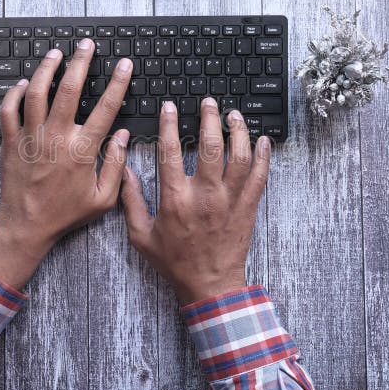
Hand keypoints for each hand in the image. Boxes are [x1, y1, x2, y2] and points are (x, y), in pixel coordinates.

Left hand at [0, 39, 132, 288]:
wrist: (26, 226)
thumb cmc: (65, 214)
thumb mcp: (103, 199)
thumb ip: (116, 165)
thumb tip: (124, 136)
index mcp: (82, 150)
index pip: (105, 108)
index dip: (117, 83)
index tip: (124, 65)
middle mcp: (56, 138)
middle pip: (69, 90)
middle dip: (80, 62)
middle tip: (86, 45)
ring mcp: (31, 138)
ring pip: (37, 92)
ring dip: (47, 68)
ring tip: (56, 53)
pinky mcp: (11, 142)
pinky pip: (9, 109)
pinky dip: (15, 92)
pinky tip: (26, 82)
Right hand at [121, 98, 270, 304]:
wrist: (210, 286)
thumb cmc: (175, 263)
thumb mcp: (141, 236)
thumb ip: (131, 201)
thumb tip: (124, 171)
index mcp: (176, 200)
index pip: (170, 152)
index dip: (169, 124)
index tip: (170, 107)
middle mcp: (205, 196)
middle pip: (210, 145)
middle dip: (210, 118)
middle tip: (209, 103)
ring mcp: (230, 200)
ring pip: (239, 156)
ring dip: (238, 131)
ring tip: (234, 115)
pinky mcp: (248, 207)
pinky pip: (260, 176)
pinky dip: (263, 156)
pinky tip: (263, 140)